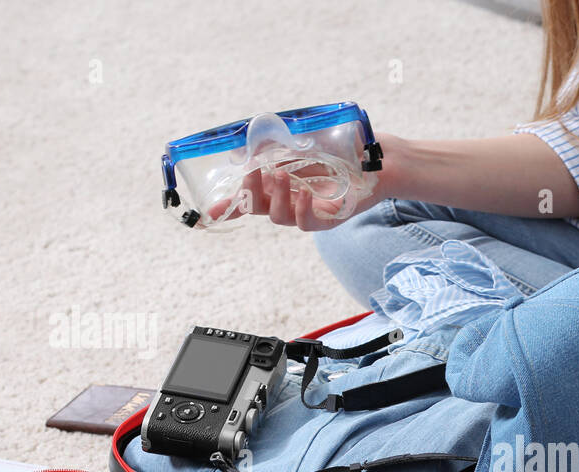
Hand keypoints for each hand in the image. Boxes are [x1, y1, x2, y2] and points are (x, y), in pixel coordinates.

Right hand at [204, 132, 402, 230]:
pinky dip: (301, 210)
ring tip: (281, 174)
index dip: (226, 208)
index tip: (204, 217)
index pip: (246, 199)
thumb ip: (273, 145)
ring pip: (278, 216)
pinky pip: (308, 224)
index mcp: (277, 183)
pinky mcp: (330, 219)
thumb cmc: (339, 146)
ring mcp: (308, 211)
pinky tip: (303, 194)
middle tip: (252, 170)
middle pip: (256, 207)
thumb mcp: (300, 141)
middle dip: (247, 192)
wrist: (375, 155)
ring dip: (275, 196)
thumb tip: (242, 149)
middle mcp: (289, 200)